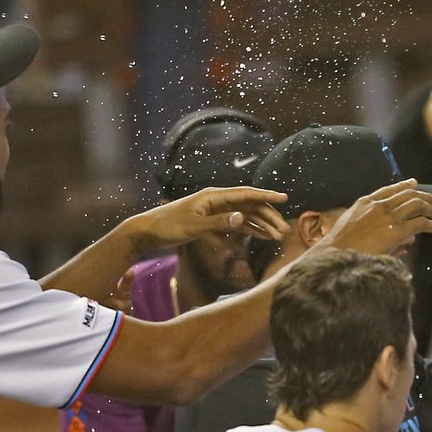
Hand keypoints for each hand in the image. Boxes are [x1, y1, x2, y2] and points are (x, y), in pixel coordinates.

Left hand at [127, 187, 287, 257]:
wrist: (148, 232)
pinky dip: (250, 229)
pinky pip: (237, 223)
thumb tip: (242, 218)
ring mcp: (216, 211)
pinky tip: (261, 236)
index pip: (246, 194)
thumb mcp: (193, 226)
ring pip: (246, 215)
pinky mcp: (212, 221)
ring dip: (262, 225)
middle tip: (284, 231)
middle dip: (268, 217)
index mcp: (213, 196)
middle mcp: (217, 200)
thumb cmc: (168, 226)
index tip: (284, 198)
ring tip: (277, 237)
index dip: (266, 196)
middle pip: (250, 206)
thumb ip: (218, 222)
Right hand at [320, 180, 431, 258]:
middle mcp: (379, 205)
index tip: (414, 184)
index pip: (389, 189)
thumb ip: (376, 227)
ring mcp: (388, 216)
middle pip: (408, 194)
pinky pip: (420, 222)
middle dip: (425, 196)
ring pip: (417, 205)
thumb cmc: (340, 246)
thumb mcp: (354, 229)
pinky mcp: (397, 229)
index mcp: (365, 202)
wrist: (336, 253)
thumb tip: (406, 238)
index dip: (404, 186)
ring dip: (431, 209)